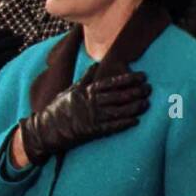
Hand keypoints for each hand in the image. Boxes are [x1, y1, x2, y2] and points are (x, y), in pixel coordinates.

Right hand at [17, 71, 150, 165]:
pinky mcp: (92, 131)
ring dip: (133, 107)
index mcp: (86, 91)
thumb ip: (85, 79)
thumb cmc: (59, 108)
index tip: (141, 76)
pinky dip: (124, 123)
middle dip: (135, 91)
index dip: (127, 79)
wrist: (47, 129)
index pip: (111, 82)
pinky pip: (111, 126)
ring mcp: (92, 117)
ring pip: (118, 110)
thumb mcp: (70, 90)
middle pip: (117, 96)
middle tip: (148, 88)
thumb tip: (95, 65)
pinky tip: (136, 120)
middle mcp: (90, 102)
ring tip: (146, 103)